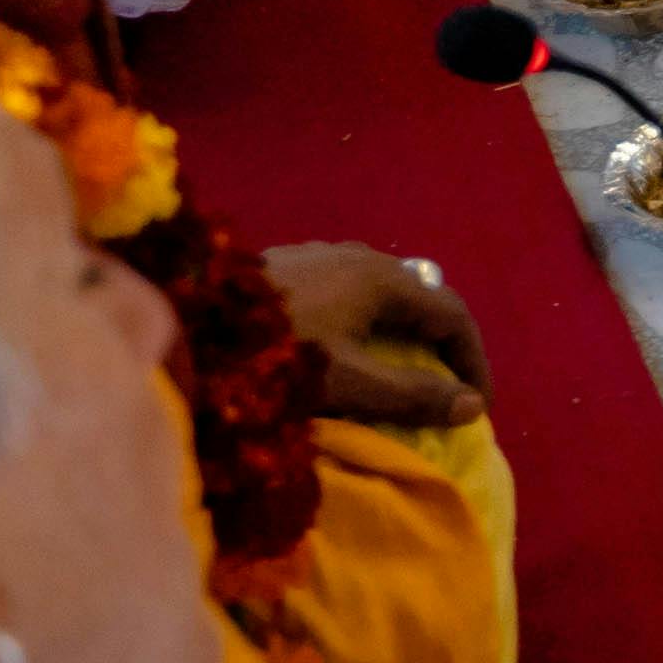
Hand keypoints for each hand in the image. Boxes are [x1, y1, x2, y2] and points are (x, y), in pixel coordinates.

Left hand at [267, 242, 487, 426]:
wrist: (186, 323)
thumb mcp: (349, 383)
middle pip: (419, 300)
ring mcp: (320, 257)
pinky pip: (345, 294)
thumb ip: (411, 395)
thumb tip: (472, 405)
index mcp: (384, 279)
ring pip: (379, 295)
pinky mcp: (284, 268)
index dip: (473, 360)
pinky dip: (363, 325)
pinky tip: (340, 351)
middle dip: (437, 346)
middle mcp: (359, 257)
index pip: (453, 314)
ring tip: (393, 375)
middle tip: (439, 390)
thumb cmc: (276, 356)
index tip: (476, 403)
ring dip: (398, 335)